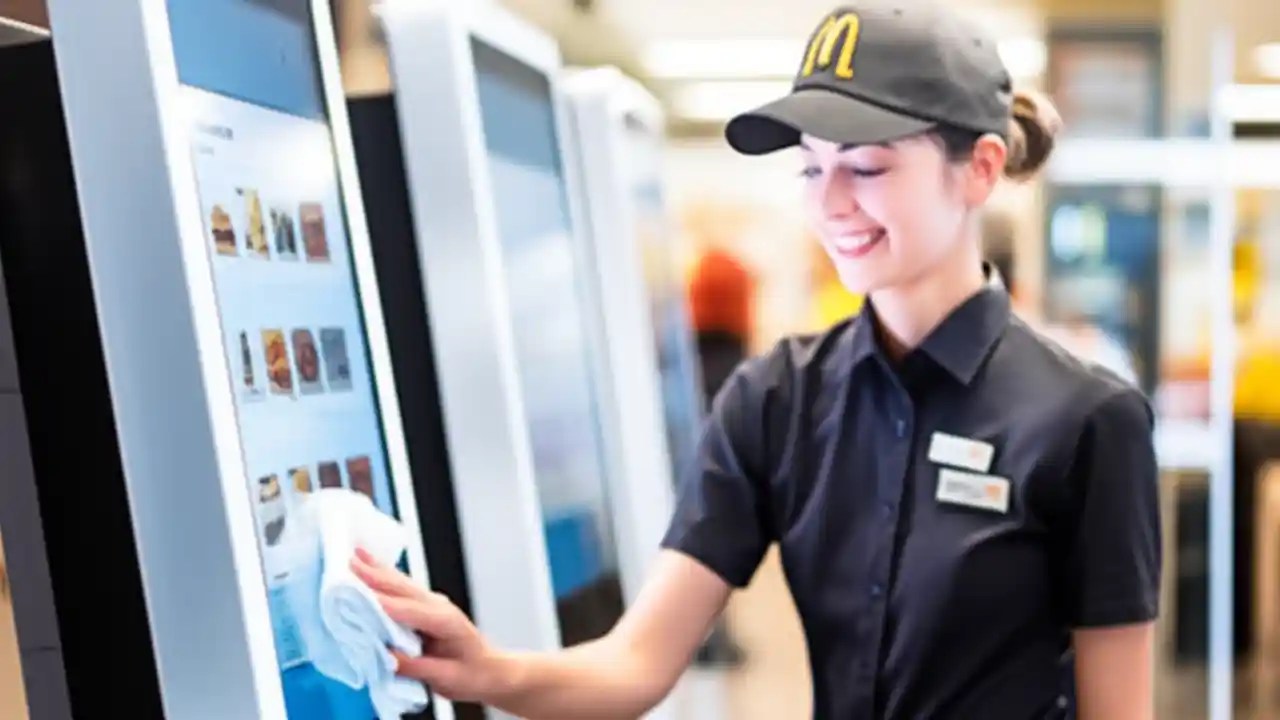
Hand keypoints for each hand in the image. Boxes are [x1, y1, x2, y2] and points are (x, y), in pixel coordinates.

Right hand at [351, 548, 507, 701]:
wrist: (489, 671)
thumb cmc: (472, 675)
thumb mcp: (446, 678)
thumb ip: (417, 667)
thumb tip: (387, 657)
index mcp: (446, 622)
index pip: (409, 611)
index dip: (384, 603)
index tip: (361, 594)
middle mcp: (439, 607)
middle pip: (403, 588)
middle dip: (376, 575)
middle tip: (351, 561)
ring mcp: (433, 605)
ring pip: (402, 584)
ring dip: (379, 569)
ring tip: (358, 553)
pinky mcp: (425, 608)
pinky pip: (402, 590)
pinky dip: (385, 577)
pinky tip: (374, 567)